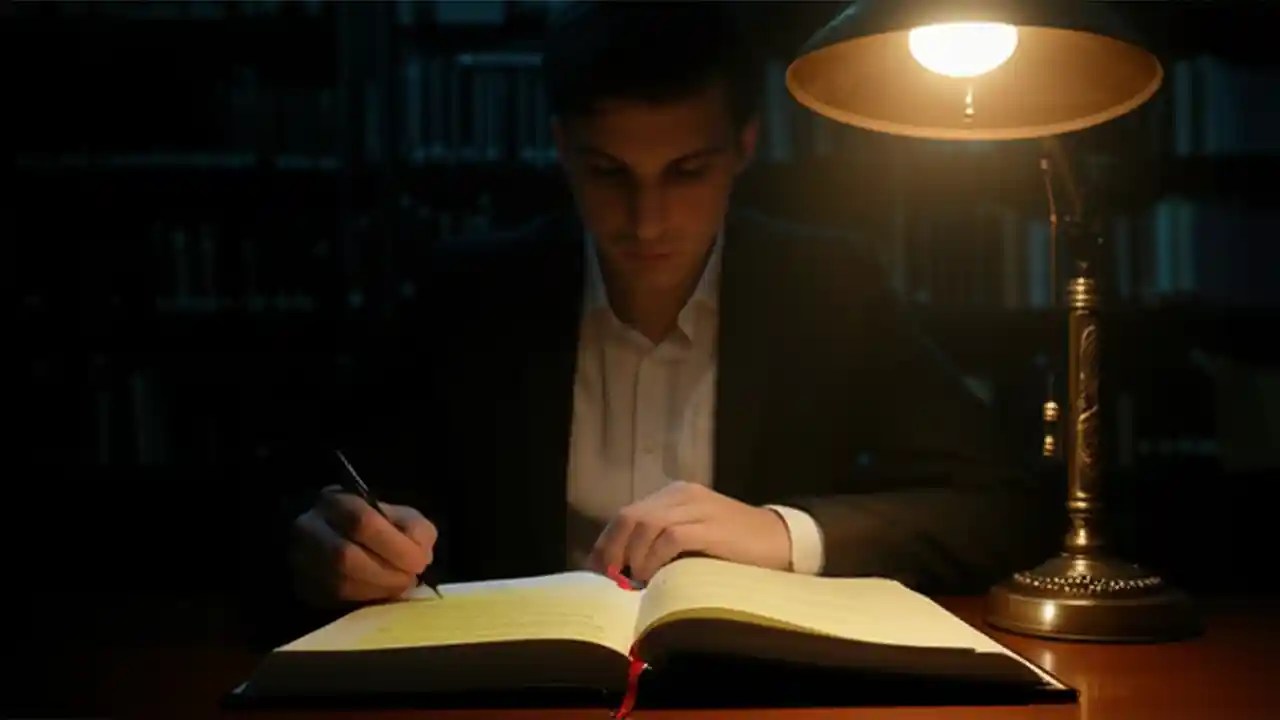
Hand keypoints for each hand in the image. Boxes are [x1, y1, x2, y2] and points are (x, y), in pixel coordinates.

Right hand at [289, 485, 436, 606]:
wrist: (331, 535)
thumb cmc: (373, 522)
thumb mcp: (399, 514)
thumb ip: (414, 529)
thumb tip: (419, 557)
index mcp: (337, 501)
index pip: (363, 522)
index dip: (395, 547)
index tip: (420, 562)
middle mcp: (310, 528)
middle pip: (346, 556)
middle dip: (386, 573)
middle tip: (410, 579)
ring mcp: (301, 559)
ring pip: (338, 581)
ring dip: (377, 589)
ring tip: (398, 587)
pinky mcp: (304, 585)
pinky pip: (335, 599)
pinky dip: (365, 599)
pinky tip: (380, 595)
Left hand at [588, 481, 790, 583]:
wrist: (782, 540)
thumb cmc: (735, 548)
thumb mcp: (693, 538)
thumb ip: (662, 543)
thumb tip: (623, 572)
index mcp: (674, 495)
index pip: (626, 514)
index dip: (605, 543)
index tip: (595, 572)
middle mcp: (681, 495)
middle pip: (629, 517)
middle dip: (611, 550)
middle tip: (608, 580)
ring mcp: (697, 507)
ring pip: (645, 524)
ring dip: (632, 557)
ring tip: (632, 582)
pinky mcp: (710, 525)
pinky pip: (670, 537)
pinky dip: (654, 558)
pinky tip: (651, 577)